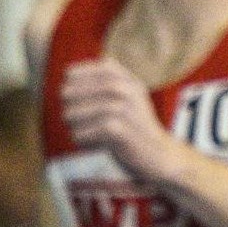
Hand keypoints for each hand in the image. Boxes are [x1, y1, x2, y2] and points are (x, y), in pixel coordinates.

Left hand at [61, 59, 186, 181]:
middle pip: (68, 93)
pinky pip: (82, 133)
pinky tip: (92, 145)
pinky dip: (82, 141)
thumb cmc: (136, 125)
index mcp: (122, 76)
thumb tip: (69, 73)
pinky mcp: (119, 132)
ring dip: (74, 128)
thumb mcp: (128, 94)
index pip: (72, 74)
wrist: (159, 154)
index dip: (69, 90)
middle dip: (68, 110)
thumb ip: (107, 79)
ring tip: (85, 135)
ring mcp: (123, 109)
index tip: (77, 104)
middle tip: (78, 123)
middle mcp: (123, 88)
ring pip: (72, 114)